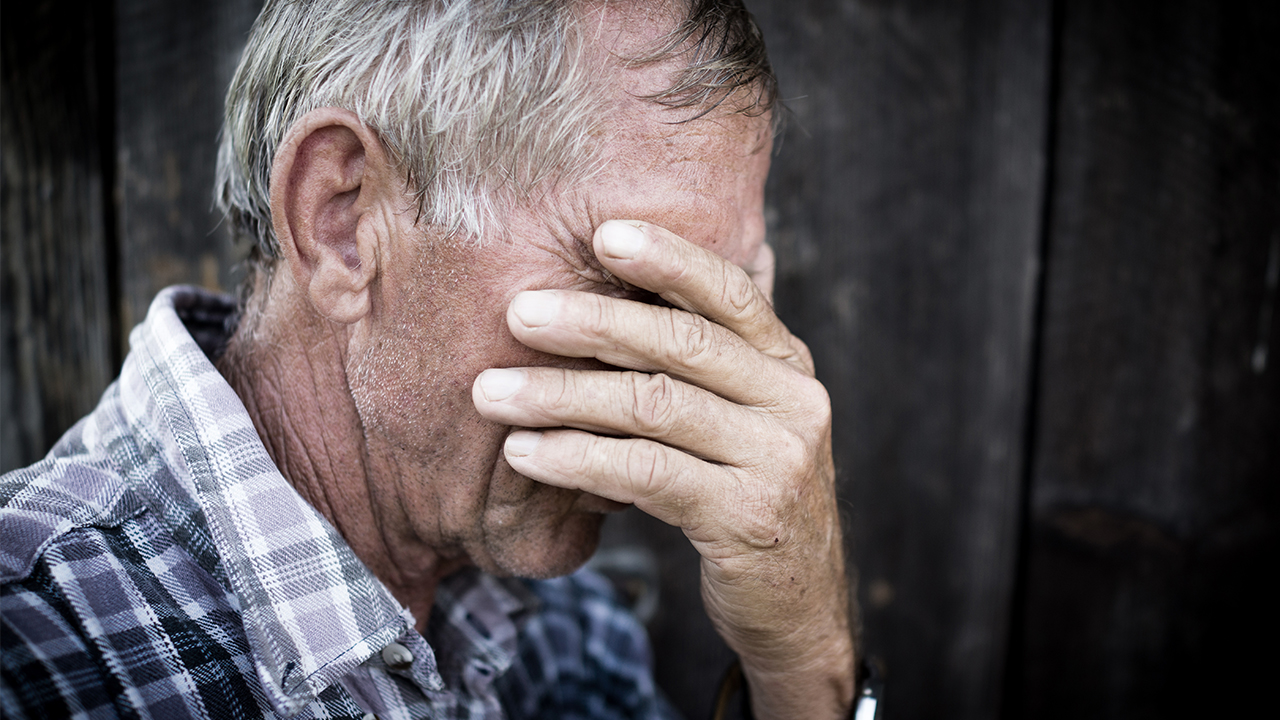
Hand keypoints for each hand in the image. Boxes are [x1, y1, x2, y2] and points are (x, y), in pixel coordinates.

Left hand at [472, 220, 855, 718]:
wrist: (796, 603)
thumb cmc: (744, 497)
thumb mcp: (742, 420)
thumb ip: (705, 364)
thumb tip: (634, 289)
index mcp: (787, 366)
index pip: (730, 293)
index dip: (668, 258)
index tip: (603, 234)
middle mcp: (793, 402)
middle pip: (682, 344)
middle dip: (592, 323)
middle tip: (518, 313)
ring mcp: (776, 460)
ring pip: (654, 407)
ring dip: (563, 395)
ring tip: (493, 393)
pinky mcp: (748, 517)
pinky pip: (646, 473)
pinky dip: (578, 458)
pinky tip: (526, 452)